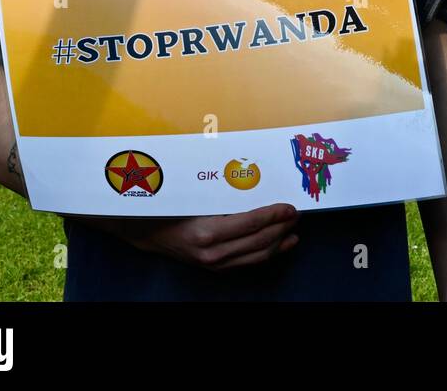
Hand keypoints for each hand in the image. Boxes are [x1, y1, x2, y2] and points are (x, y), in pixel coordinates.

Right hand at [114, 203, 299, 271]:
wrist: (148, 231)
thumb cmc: (172, 205)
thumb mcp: (196, 194)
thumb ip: (225, 190)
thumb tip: (257, 177)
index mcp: (207, 231)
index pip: (251, 223)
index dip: (274, 214)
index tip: (290, 206)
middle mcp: (212, 252)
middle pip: (259, 240)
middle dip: (282, 226)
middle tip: (297, 212)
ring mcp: (215, 264)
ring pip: (258, 254)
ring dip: (280, 240)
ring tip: (294, 227)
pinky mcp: (217, 269)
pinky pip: (250, 262)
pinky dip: (270, 253)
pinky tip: (283, 244)